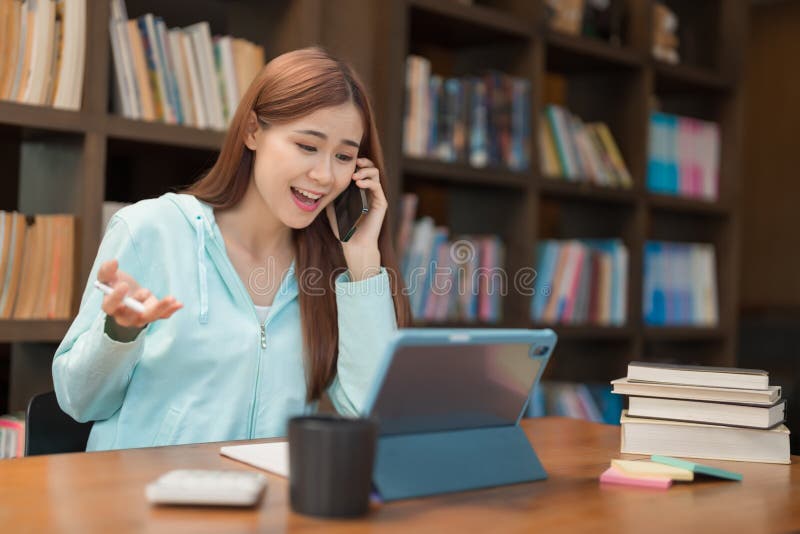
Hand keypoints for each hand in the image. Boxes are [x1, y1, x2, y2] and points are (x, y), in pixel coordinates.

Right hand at [98, 259, 182, 328]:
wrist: (128, 294)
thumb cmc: (116, 284)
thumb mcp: (108, 276)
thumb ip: (107, 270)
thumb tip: (113, 261)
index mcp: (110, 306)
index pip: (110, 306)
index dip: (116, 298)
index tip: (123, 285)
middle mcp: (124, 316)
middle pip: (130, 315)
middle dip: (138, 303)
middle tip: (145, 291)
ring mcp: (140, 318)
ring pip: (149, 317)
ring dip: (160, 308)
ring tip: (171, 298)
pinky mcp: (153, 315)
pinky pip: (162, 315)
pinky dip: (171, 310)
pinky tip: (179, 304)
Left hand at [325, 157, 384, 279]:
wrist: (354, 245)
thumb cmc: (344, 229)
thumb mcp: (333, 209)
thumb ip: (331, 197)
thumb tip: (323, 185)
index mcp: (360, 192)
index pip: (362, 170)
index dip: (357, 163)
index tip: (347, 160)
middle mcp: (370, 192)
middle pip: (371, 168)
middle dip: (364, 162)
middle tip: (355, 162)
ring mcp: (377, 197)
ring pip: (376, 174)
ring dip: (366, 171)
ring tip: (355, 176)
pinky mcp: (381, 204)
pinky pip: (377, 187)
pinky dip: (369, 182)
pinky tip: (359, 183)